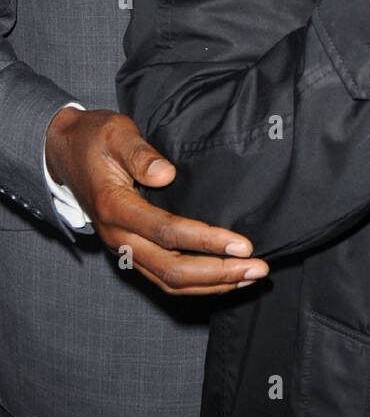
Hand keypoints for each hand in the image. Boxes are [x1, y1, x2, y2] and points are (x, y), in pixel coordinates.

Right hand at [45, 108, 268, 294]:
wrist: (64, 153)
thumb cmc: (94, 139)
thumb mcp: (115, 132)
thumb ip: (139, 152)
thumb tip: (167, 174)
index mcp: (115, 207)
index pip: (167, 232)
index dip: (206, 241)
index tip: (242, 244)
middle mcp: (118, 237)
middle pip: (171, 269)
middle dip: (219, 273)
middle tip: (259, 268)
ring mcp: (123, 249)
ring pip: (169, 281)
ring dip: (212, 284)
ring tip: (250, 276)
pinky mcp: (130, 252)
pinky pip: (163, 278)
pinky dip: (196, 284)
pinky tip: (225, 279)